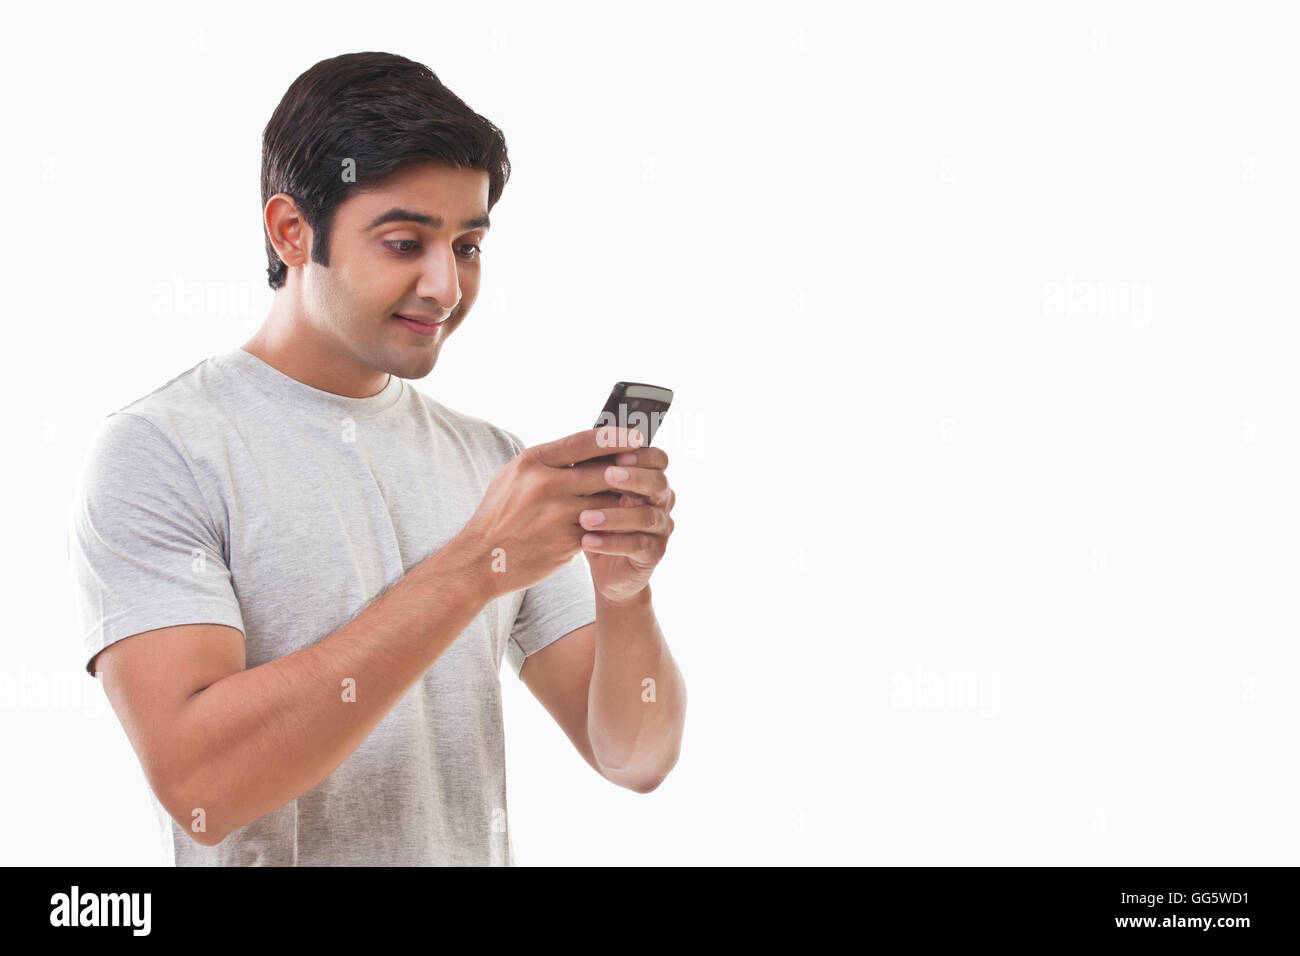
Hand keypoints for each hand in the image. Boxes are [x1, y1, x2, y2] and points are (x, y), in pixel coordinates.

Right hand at [456, 426, 662, 600]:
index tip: (637, 437)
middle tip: (646, 471)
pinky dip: (612, 528)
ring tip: (636, 500)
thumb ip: (548, 462)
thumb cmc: (500, 515)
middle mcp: (545, 483)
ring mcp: (557, 513)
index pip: (584, 441)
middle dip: (627, 473)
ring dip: (622, 503)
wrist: (481, 560)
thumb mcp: (515, 477)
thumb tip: (585, 447)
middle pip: (603, 472)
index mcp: (533, 461)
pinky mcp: (566, 540)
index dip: (615, 438)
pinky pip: (601, 529)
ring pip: (608, 502)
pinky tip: (619, 527)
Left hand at [577, 432, 675, 605]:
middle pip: (658, 483)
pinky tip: (587, 540)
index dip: (640, 454)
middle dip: (633, 478)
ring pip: (646, 516)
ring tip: (585, 518)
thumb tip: (576, 445)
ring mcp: (661, 528)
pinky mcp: (654, 553)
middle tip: (608, 475)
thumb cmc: (599, 521)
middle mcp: (661, 501)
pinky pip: (637, 545)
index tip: (616, 453)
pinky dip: (611, 542)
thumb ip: (592, 471)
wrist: (605, 567)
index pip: (657, 458)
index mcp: (649, 479)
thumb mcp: (592, 493)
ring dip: (615, 515)